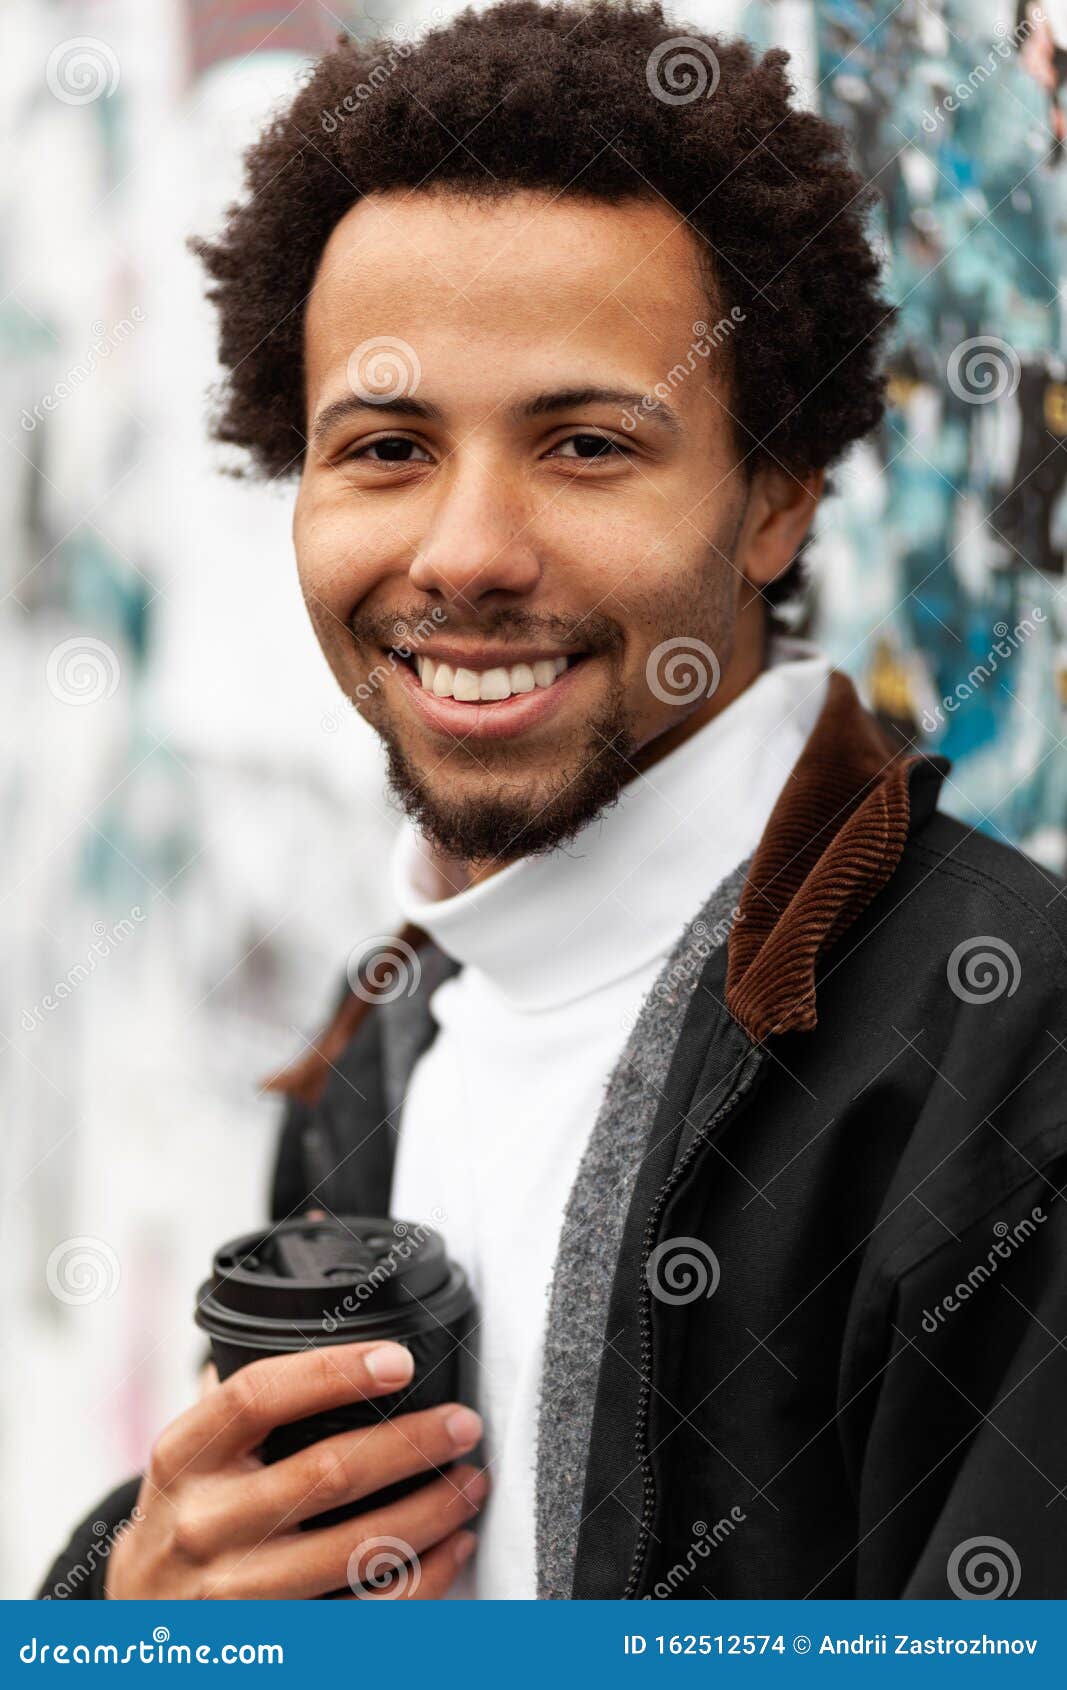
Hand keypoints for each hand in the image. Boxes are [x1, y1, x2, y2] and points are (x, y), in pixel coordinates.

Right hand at [105, 1341, 485, 1598]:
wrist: (137, 1634)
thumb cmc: (178, 1526)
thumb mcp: (184, 1460)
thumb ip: (233, 1399)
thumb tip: (298, 1325)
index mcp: (183, 1458)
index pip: (257, 1396)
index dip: (334, 1372)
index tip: (399, 1360)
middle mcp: (204, 1526)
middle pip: (329, 1473)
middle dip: (413, 1443)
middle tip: (464, 1423)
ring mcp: (236, 1597)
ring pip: (360, 1549)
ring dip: (433, 1511)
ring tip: (472, 1481)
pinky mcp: (274, 1646)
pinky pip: (367, 1615)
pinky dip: (424, 1578)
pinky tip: (454, 1548)